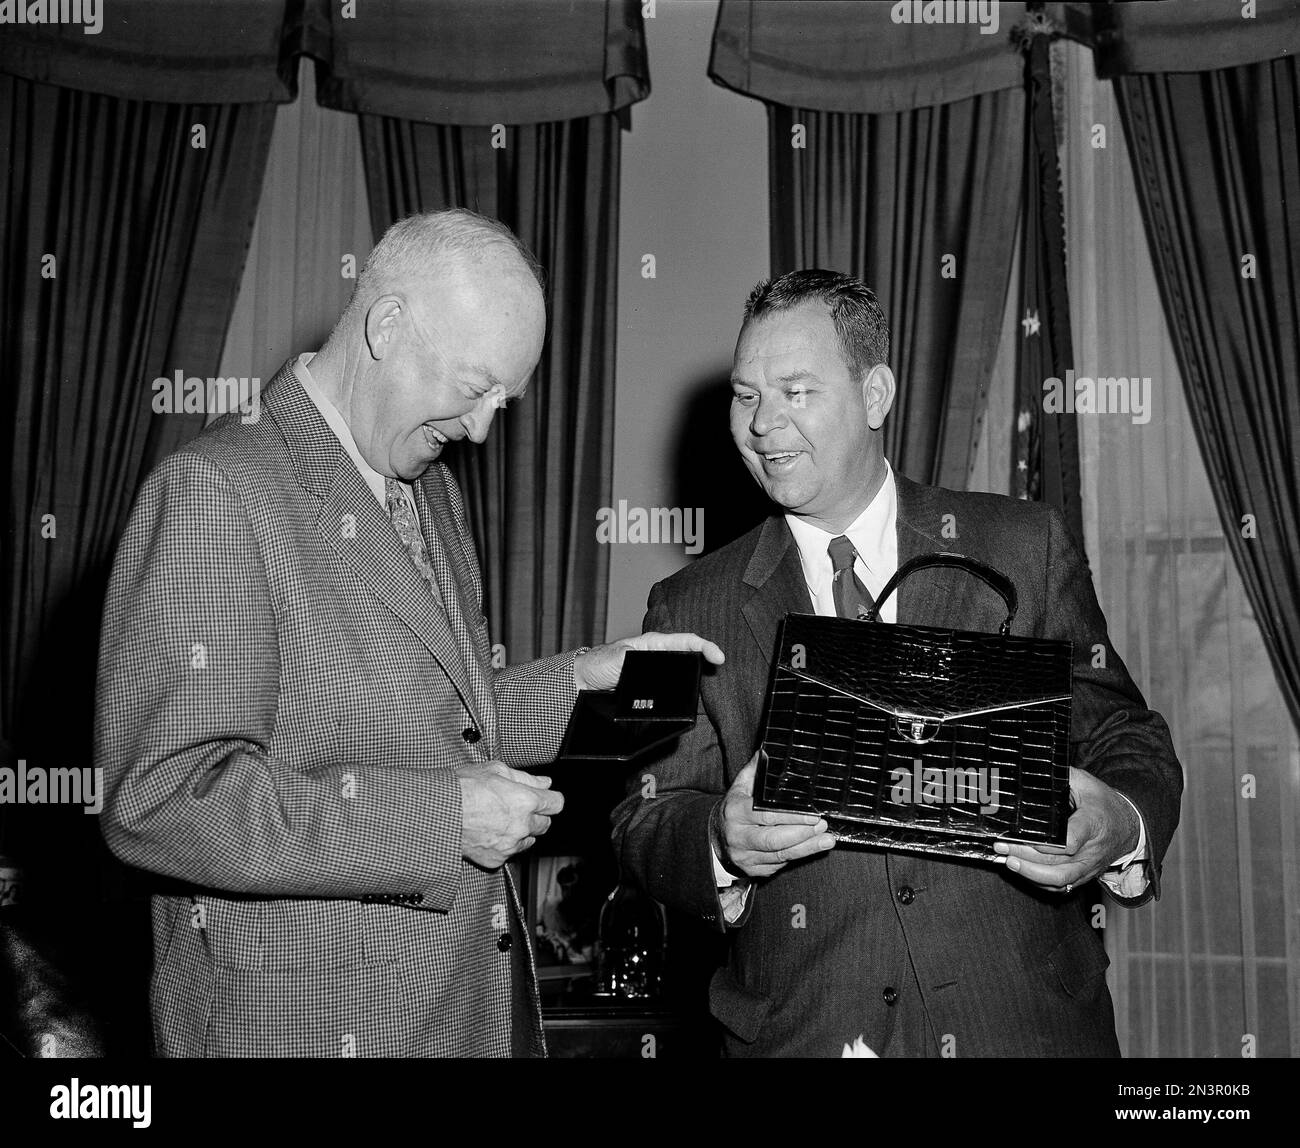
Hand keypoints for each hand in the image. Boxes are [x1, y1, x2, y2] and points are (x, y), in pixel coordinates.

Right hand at [457, 760, 564, 869]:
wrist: (437, 812)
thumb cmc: (461, 789)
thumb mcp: (495, 770)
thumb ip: (525, 778)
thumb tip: (544, 782)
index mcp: (525, 801)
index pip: (556, 804)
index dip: (550, 799)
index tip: (545, 798)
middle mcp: (521, 825)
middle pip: (545, 824)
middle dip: (536, 816)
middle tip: (517, 807)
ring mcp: (509, 845)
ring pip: (528, 840)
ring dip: (521, 831)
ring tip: (500, 819)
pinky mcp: (496, 859)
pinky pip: (509, 853)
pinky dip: (504, 845)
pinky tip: (490, 832)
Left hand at [573, 631, 724, 691]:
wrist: (582, 683)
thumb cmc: (598, 665)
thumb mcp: (617, 658)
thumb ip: (634, 659)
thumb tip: (651, 665)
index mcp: (652, 644)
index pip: (685, 640)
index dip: (704, 646)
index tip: (718, 657)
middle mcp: (657, 656)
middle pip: (688, 656)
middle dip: (705, 660)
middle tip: (717, 669)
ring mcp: (655, 673)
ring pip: (681, 674)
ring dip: (694, 679)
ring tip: (706, 685)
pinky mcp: (650, 688)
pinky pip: (670, 690)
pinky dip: (680, 693)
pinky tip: (685, 699)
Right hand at [714, 751, 835, 878]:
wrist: (714, 838)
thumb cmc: (734, 808)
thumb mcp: (740, 787)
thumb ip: (755, 770)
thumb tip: (768, 749)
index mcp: (735, 812)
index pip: (766, 815)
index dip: (792, 817)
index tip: (814, 814)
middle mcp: (738, 836)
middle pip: (774, 839)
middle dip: (803, 834)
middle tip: (823, 826)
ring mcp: (745, 856)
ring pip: (780, 856)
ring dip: (807, 848)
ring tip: (827, 840)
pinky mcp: (753, 870)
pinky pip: (779, 865)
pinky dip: (798, 856)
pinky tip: (812, 848)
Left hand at [993, 767, 1139, 890]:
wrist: (1128, 828)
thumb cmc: (1103, 803)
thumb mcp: (1085, 783)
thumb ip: (1062, 777)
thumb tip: (1034, 769)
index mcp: (1091, 824)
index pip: (1070, 840)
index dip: (1046, 844)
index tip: (1023, 836)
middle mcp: (1090, 850)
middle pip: (1057, 862)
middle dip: (1025, 856)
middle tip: (1001, 846)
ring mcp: (1087, 866)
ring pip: (1058, 879)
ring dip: (1029, 873)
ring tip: (1007, 861)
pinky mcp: (1083, 876)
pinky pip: (1061, 886)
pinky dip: (1039, 882)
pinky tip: (1021, 871)